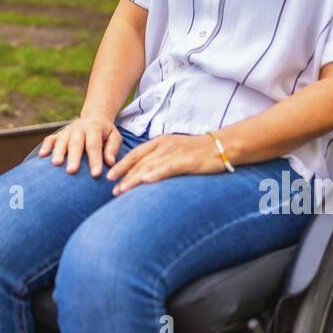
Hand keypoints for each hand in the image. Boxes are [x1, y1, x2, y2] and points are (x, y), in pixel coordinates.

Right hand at [37, 115, 121, 176]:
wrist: (94, 117)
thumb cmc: (106, 132)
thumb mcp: (114, 136)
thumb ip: (112, 148)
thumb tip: (110, 162)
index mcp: (94, 128)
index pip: (94, 145)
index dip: (95, 160)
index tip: (96, 174)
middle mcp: (79, 128)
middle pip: (76, 143)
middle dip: (74, 157)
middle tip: (72, 171)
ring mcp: (67, 131)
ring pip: (61, 141)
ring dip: (58, 152)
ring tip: (56, 164)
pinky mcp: (59, 134)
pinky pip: (50, 139)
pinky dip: (45, 146)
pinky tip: (41, 156)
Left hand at [105, 133, 226, 194]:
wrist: (223, 146)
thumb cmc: (199, 152)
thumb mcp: (175, 151)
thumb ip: (160, 159)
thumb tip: (145, 173)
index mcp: (160, 142)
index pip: (136, 154)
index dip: (122, 165)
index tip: (110, 176)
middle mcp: (165, 145)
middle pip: (140, 161)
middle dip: (124, 175)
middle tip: (112, 188)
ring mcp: (175, 152)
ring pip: (150, 166)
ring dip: (134, 178)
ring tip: (122, 190)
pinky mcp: (187, 160)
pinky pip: (168, 167)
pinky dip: (156, 174)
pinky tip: (146, 181)